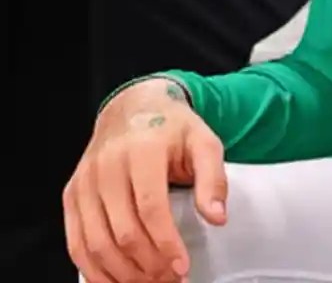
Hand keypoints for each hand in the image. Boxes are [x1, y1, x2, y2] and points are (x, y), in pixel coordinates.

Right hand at [64, 78, 227, 282]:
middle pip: (122, 231)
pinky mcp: (72, 194)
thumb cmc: (173, 129)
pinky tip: (116, 281)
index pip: (150, 207)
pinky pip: (76, 241)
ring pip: (96, 242)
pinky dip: (93, 269)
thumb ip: (214, 179)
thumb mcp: (205, 143)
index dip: (165, 242)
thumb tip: (217, 218)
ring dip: (123, 272)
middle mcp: (106, 166)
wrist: (134, 108)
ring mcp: (85, 182)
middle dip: (148, 264)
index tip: (182, 267)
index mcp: (142, 150)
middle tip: (171, 279)